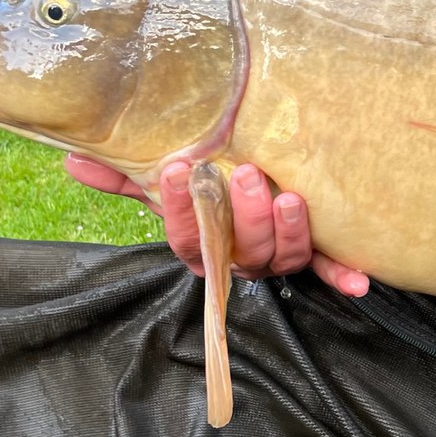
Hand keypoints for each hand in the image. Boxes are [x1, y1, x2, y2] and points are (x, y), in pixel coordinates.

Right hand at [64, 153, 369, 296]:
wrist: (258, 188)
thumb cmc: (209, 187)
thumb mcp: (169, 179)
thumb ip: (127, 172)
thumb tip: (74, 157)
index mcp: (203, 244)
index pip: (185, 236)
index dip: (178, 208)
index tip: (178, 167)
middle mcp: (240, 257)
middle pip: (239, 251)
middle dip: (244, 217)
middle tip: (248, 176)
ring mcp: (278, 257)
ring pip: (282, 257)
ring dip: (288, 233)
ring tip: (290, 198)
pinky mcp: (318, 255)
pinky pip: (330, 268)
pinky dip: (345, 274)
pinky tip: (362, 279)